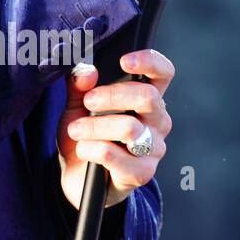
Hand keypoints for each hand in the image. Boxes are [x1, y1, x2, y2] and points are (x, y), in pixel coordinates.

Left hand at [56, 49, 173, 210]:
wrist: (78, 177)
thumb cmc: (85, 137)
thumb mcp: (76, 108)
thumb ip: (79, 87)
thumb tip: (86, 72)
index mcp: (147, 100)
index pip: (163, 74)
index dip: (150, 62)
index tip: (124, 62)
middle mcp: (157, 122)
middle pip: (148, 97)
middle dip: (112, 95)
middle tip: (88, 101)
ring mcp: (153, 148)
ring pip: (129, 128)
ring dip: (95, 126)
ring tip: (76, 129)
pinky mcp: (142, 172)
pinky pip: (114, 155)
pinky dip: (92, 150)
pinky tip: (83, 150)